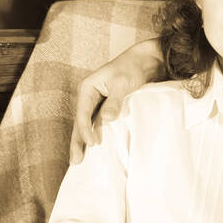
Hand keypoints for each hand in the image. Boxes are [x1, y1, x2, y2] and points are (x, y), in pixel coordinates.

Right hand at [71, 46, 160, 163]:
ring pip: (88, 125)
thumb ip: (114, 101)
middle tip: (75, 162)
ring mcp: (97, 103)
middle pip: (80, 122)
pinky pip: (98, 125)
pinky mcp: (107, 108)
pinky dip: (95, 136)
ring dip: (84, 142)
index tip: (93, 144)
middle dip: (77, 142)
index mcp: (88, 88)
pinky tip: (96, 149)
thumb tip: (106, 119)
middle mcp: (89, 97)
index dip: (86, 130)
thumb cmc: (133, 68)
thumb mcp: (123, 83)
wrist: (147, 60)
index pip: (83, 113)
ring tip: (79, 161)